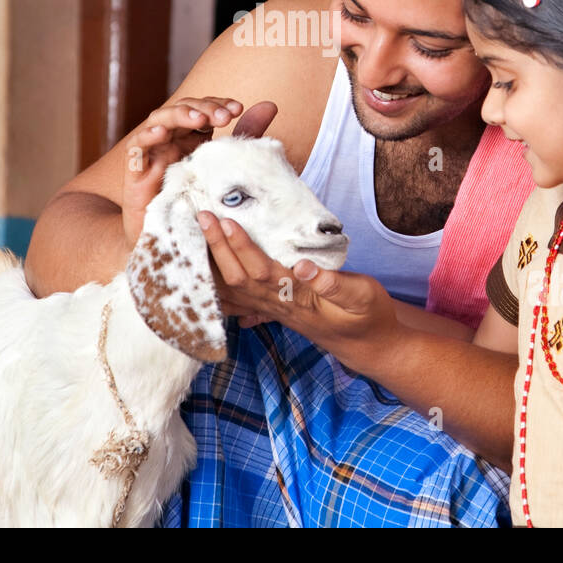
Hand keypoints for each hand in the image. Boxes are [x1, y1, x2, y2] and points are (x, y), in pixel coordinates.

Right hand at [120, 99, 277, 245]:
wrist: (172, 251)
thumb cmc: (201, 211)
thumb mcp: (228, 172)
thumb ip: (246, 138)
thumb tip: (271, 105)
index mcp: (193, 140)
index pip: (203, 109)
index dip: (217, 104)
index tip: (238, 109)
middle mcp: (172, 143)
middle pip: (182, 110)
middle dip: (203, 108)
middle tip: (224, 116)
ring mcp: (153, 156)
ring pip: (158, 121)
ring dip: (178, 115)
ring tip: (198, 117)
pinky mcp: (135, 175)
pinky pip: (136, 148)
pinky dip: (147, 136)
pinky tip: (162, 132)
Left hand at [197, 211, 399, 369]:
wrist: (367, 345)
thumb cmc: (367, 316)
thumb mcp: (362, 297)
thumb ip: (334, 283)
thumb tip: (304, 266)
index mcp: (299, 297)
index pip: (262, 270)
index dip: (242, 246)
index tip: (225, 221)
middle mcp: (279, 305)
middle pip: (239, 278)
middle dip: (218, 247)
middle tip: (202, 216)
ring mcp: (273, 311)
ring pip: (233, 290)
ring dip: (212, 264)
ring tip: (194, 237)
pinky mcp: (273, 311)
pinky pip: (237, 301)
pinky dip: (216, 288)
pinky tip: (201, 276)